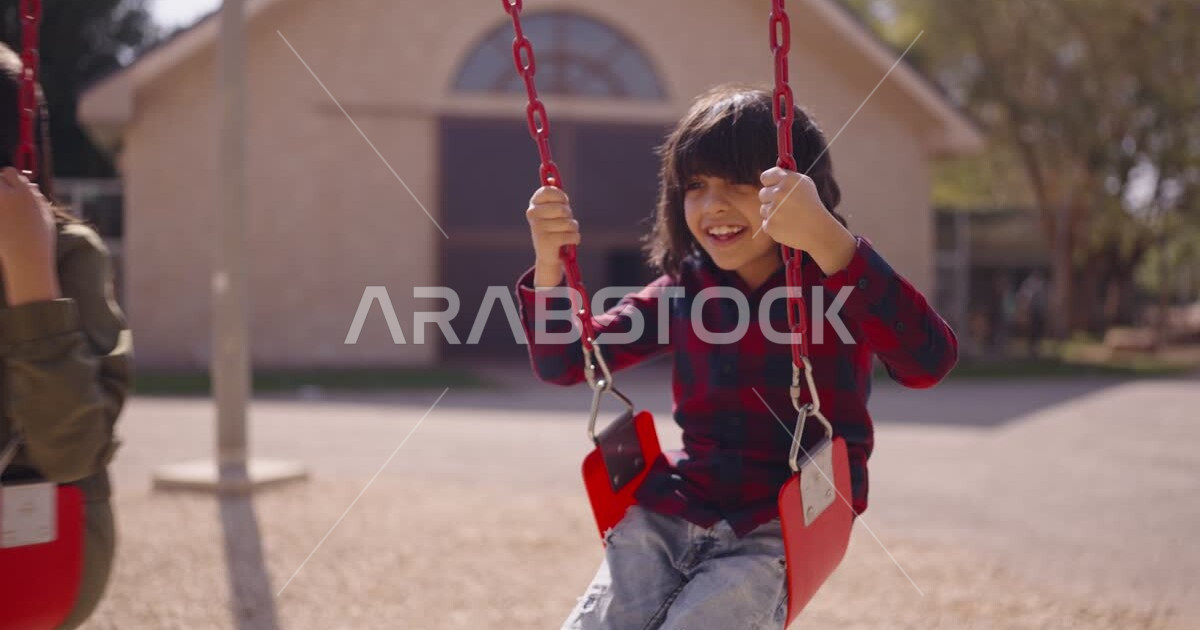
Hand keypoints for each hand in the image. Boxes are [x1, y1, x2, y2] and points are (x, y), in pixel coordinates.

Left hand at [0, 167, 60, 304]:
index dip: (12, 180)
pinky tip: (5, 223)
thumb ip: (36, 197)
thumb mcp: (46, 215)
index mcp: (24, 194)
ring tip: (8, 212)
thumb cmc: (40, 238)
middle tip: (7, 199)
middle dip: (1, 186)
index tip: (13, 187)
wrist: (27, 260)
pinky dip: (0, 213)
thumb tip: (30, 185)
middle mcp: (6, 197)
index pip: (10, 172)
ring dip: (0, 199)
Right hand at [525, 186, 579, 286]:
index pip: (551, 191)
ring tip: (566, 232)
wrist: (547, 254)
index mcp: (534, 203)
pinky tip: (568, 242)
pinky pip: (573, 235)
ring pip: (570, 223)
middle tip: (564, 221)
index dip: (562, 197)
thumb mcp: (553, 209)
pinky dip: (575, 239)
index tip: (563, 203)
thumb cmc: (553, 227)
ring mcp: (538, 228)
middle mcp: (533, 214)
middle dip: (569, 215)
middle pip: (562, 209)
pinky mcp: (547, 242)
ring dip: (573, 228)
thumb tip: (552, 179)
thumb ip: (554, 194)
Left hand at [758, 167, 856, 274]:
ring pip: (763, 209)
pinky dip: (774, 225)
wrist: (818, 230)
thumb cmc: (812, 205)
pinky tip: (787, 226)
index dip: (770, 183)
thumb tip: (770, 174)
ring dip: (773, 212)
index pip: (765, 177)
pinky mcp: (770, 225)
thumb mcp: (804, 184)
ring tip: (789, 216)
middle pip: (762, 193)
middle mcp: (779, 193)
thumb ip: (787, 176)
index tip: (774, 187)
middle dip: (771, 199)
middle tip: (785, 205)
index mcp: (787, 179)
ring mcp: (773, 210)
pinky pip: (766, 223)